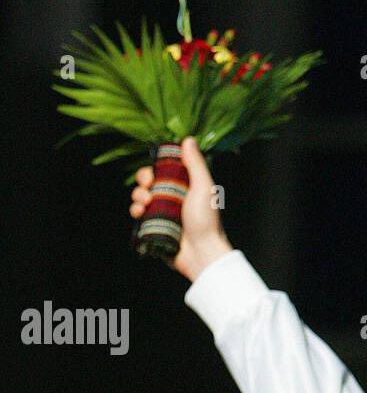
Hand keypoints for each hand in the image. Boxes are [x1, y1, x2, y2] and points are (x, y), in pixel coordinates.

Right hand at [129, 134, 232, 282]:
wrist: (202, 253)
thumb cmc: (206, 220)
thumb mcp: (203, 187)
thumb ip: (195, 163)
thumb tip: (187, 139)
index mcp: (185, 187)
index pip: (162, 170)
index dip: (154, 168)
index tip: (153, 172)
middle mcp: (172, 199)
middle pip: (148, 182)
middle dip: (142, 181)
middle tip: (147, 187)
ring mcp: (162, 213)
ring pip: (140, 197)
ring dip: (137, 196)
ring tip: (145, 203)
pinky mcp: (154, 227)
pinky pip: (138, 215)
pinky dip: (135, 211)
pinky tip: (140, 212)